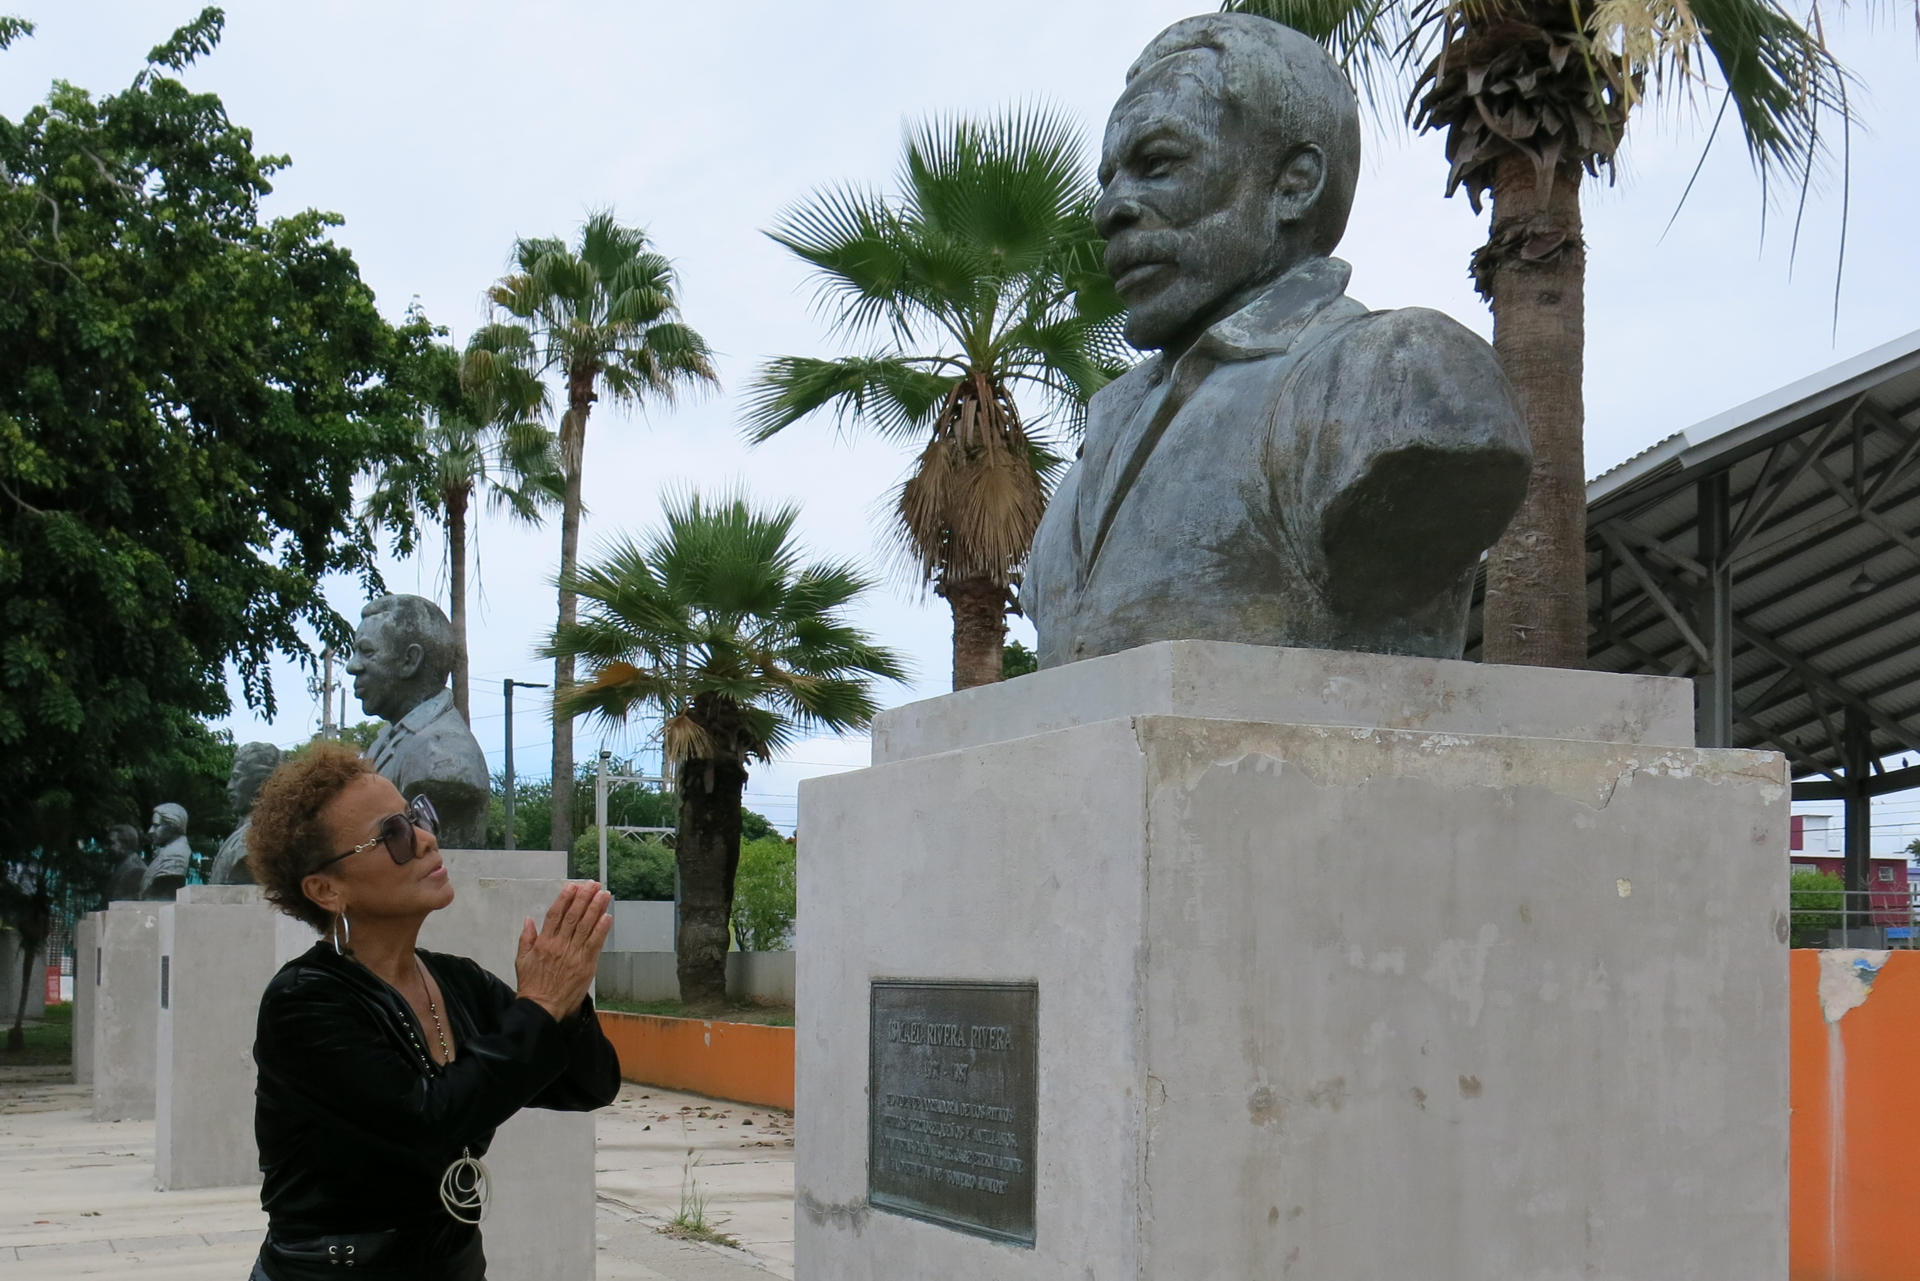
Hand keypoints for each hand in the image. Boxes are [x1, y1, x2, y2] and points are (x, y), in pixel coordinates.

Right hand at [514, 881, 612, 1022]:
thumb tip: (528, 919)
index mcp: (544, 942)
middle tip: (593, 884)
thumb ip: (526, 938)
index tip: (573, 886)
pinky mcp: (585, 965)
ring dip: (596, 908)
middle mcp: (559, 945)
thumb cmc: (532, 985)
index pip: (555, 914)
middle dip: (584, 898)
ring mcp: (573, 954)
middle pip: (573, 916)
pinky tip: (607, 917)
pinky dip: (601, 929)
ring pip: (586, 926)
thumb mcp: (521, 960)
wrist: (542, 1008)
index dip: (565, 898)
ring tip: (604, 894)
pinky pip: (595, 943)